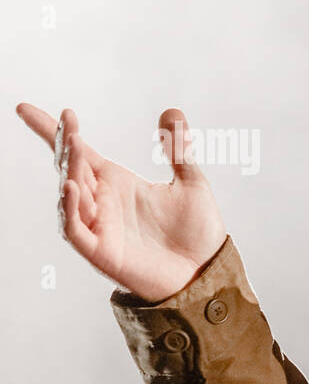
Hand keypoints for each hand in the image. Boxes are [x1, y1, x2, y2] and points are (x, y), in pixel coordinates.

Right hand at [16, 104, 227, 302]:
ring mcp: (99, 226)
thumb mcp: (192, 184)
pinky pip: (75, 229)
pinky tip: (73, 189)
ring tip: (74, 147)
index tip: (26, 109)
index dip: (53, 131)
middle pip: (71, 167)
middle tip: (68, 120)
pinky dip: (70, 210)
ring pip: (70, 195)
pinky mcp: (101, 251)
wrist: (206, 274)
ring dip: (69, 172)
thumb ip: (179, 150)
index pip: (78, 152)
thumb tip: (171, 112)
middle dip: (64, 143)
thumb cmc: (196, 233)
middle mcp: (102, 202)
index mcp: (116, 182)